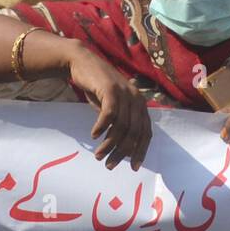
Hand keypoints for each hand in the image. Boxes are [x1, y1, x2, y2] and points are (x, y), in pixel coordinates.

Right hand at [65, 43, 151, 169]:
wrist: (83, 63)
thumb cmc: (98, 89)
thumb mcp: (113, 107)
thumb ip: (120, 123)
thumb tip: (122, 148)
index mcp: (140, 105)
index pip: (146, 132)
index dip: (141, 150)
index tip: (133, 167)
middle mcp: (136, 99)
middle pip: (134, 132)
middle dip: (122, 152)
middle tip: (109, 165)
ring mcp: (124, 93)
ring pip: (121, 126)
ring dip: (109, 144)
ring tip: (98, 155)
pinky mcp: (110, 89)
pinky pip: (109, 113)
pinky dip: (102, 127)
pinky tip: (93, 135)